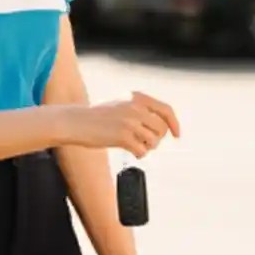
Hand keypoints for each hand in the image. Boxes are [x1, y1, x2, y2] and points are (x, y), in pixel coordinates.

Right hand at [66, 91, 180, 157]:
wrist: (78, 122)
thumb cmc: (97, 116)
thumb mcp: (120, 105)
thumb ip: (138, 110)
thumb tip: (159, 125)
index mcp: (136, 100)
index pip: (165, 110)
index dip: (174, 123)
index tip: (177, 134)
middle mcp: (136, 109)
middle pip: (161, 128)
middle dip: (157, 138)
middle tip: (147, 142)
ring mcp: (130, 123)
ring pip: (154, 141)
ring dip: (148, 147)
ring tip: (136, 146)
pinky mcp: (123, 137)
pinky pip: (142, 151)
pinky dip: (139, 154)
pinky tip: (131, 151)